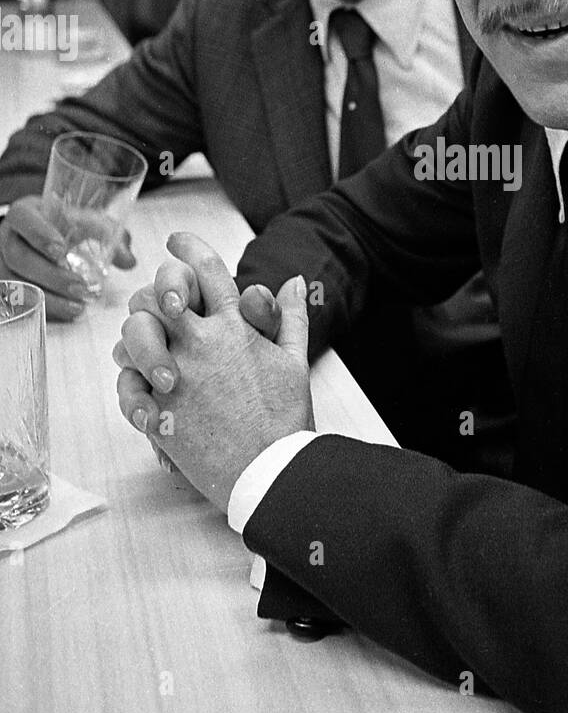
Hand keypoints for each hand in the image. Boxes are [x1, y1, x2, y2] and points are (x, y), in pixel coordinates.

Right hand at [0, 193, 134, 320]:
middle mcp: (9, 238)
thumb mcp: (85, 222)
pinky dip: (43, 308)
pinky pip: (16, 301)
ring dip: (48, 297)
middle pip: (18, 256)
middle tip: (80, 286)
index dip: (39, 233)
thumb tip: (128, 261)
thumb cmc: (62, 226)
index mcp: (26, 214)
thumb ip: (107, 234)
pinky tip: (66, 312)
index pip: (23, 218)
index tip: (61, 249)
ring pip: (15, 283)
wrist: (41, 237)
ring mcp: (3, 263)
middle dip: (50, 274)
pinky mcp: (6, 286)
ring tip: (78, 306)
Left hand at [114, 232, 311, 508]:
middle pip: (160, 293)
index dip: (187, 247)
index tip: (176, 241)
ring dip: (139, 336)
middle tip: (162, 300)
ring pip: (134, 333)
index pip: (205, 268)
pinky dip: (131, 385)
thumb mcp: (295, 361)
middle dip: (157, 290)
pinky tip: (145, 390)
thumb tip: (291, 281)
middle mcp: (200, 344)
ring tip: (150, 346)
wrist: (269, 471)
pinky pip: (128, 385)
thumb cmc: (286, 419)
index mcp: (234, 327)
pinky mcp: (159, 410)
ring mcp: (176, 375)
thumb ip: (290, 316)